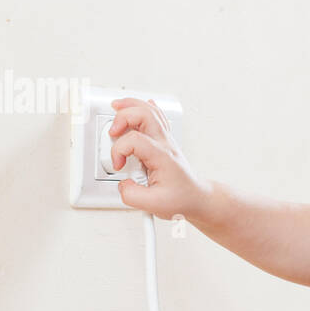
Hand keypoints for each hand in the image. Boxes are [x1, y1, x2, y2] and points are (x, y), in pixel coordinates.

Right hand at [108, 97, 210, 221]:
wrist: (197, 198)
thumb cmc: (182, 199)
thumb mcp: (153, 205)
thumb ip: (131, 195)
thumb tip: (122, 184)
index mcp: (162, 156)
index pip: (135, 140)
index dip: (119, 150)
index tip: (119, 165)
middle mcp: (165, 144)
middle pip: (144, 114)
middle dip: (122, 118)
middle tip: (112, 132)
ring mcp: (166, 140)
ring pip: (150, 111)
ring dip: (131, 105)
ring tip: (116, 106)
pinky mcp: (164, 141)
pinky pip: (157, 116)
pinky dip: (144, 107)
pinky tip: (136, 106)